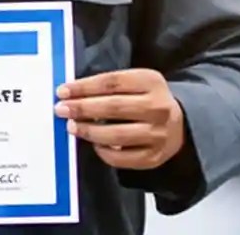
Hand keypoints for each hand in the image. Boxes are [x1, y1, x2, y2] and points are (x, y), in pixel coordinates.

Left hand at [54, 68, 185, 169]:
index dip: (84, 87)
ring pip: (117, 134)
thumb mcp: (134, 82)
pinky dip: (104, 151)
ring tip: (72, 126)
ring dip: (89, 131)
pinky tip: (94, 144)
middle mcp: (159, 108)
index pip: (112, 82)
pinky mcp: (155, 156)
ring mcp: (159, 134)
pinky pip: (123, 157)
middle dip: (82, 108)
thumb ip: (106, 85)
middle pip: (114, 107)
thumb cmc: (145, 99)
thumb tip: (70, 94)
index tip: (62, 91)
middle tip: (60, 109)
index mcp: (151, 82)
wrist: (180, 123)